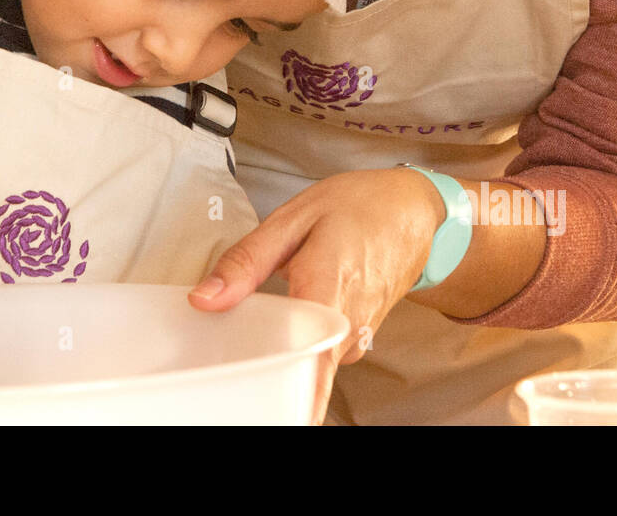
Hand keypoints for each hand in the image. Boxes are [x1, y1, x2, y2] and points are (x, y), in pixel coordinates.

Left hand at [187, 167, 443, 424]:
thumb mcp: (293, 218)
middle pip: (299, 374)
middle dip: (264, 374)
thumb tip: (203, 299)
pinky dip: (299, 347)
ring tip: (251, 339)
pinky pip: (321, 356)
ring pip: (309, 367)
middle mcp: (348, 325)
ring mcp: (358, 337)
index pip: (306, 365)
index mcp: (327, 289)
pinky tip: (284, 327)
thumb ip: (247, 261)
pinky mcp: (358, 340)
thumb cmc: (358, 207)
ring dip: (280, 359)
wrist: (412, 210)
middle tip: (228, 368)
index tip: (260, 409)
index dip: (285, 397)